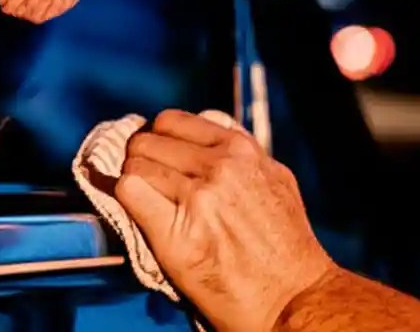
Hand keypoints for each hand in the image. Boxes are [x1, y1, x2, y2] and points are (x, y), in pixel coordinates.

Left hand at [115, 110, 335, 330]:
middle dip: (142, 157)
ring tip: (144, 199)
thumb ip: (242, 153)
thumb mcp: (276, 181)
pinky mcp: (175, 233)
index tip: (158, 154)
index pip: (174, 121)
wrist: (293, 299)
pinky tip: (139, 213)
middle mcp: (219, 167)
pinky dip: (126, 198)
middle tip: (145, 178)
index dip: (160, 137)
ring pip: (136, 164)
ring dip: (133, 179)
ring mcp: (197, 198)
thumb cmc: (288, 248)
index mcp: (241, 150)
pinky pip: (129, 192)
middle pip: (149, 140)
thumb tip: (208, 125)